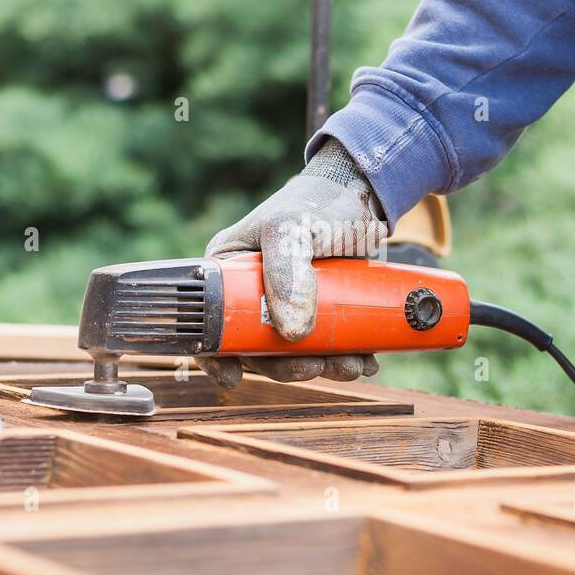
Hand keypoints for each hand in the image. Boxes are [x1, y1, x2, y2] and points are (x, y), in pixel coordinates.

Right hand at [195, 139, 386, 387]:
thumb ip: (286, 272)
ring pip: (295, 351)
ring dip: (323, 366)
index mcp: (227, 273)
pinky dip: (344, 355)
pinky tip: (365, 357)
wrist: (362, 195)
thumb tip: (291, 333)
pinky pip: (324, 344)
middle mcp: (251, 293)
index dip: (215, 356)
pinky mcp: (318, 310)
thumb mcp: (291, 229)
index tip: (235, 379)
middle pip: (256, 348)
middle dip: (288, 365)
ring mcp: (286, 304)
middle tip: (316, 367)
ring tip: (353, 364)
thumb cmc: (314, 202)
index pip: (209, 322)